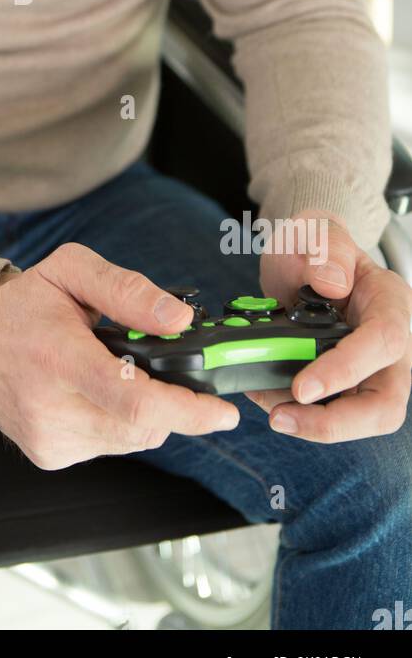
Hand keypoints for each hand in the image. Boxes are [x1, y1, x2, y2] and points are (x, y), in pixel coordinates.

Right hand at [0, 243, 239, 469]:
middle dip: (172, 404)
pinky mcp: (49, 454)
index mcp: (60, 356)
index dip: (188, 411)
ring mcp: (49, 437)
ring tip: (117, 374)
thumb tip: (179, 317)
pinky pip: (109, 446)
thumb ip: (128, 290)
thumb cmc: (24, 304)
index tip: (222, 411)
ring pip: (132, 439)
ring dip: (144, 412)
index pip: (136, 399)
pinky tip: (96, 394)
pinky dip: (118, 423)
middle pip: (142, 426)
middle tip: (163, 371)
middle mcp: (52, 406)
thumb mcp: (72, 269)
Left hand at [246, 208, 411, 441]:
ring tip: (270, 410)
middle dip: (335, 422)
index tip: (302, 387)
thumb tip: (331, 284)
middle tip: (281, 417)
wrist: (305, 259)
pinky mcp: (347, 384)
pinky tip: (268, 398)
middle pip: (385, 402)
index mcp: (390, 302)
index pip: (383, 342)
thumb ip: (325, 251)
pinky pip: (333, 411)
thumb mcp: (316, 233)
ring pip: (363, 417)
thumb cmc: (316, 247)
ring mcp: (371, 368)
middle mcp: (389, 343)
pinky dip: (300, 414)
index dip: (346, 369)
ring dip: (314, 425)